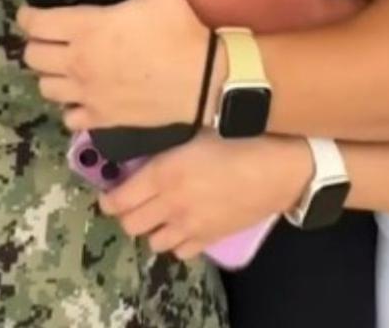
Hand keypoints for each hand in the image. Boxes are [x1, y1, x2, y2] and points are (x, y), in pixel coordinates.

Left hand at [17, 0, 210, 130]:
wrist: (204, 81)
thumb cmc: (179, 33)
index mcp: (85, 29)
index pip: (33, 23)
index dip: (27, 16)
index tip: (32, 14)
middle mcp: (78, 62)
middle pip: (32, 56)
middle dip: (36, 45)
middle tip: (51, 40)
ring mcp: (87, 93)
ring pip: (45, 88)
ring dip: (51, 76)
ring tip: (65, 68)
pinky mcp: (101, 117)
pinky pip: (69, 117)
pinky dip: (71, 107)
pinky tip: (83, 97)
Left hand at [101, 134, 310, 259]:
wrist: (281, 168)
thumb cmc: (238, 140)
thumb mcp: (193, 134)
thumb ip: (164, 148)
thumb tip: (140, 153)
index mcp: (162, 174)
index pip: (118, 200)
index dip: (108, 200)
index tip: (109, 194)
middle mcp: (171, 204)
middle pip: (131, 225)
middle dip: (126, 215)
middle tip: (131, 203)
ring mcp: (192, 226)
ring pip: (153, 243)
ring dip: (151, 230)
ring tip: (158, 215)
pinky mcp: (212, 238)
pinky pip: (181, 252)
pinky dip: (177, 242)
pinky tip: (182, 226)